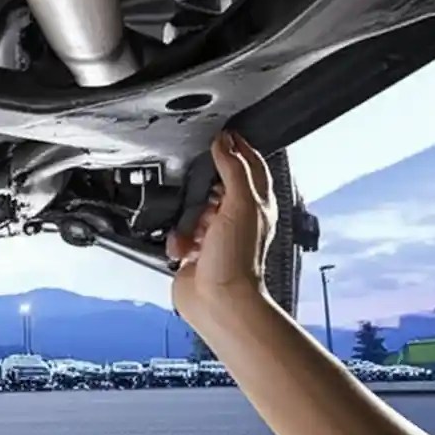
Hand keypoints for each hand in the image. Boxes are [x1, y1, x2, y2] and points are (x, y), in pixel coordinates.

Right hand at [166, 132, 276, 319]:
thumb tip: (225, 143)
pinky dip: (177, 238)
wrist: (217, 300)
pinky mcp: (195, 251)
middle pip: (216, 186)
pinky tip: (184, 248)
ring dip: (187, 219)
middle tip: (198, 190)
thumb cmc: (237, 260)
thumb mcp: (239, 204)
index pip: (251, 165)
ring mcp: (215, 235)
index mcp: (257, 204)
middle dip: (202, 190)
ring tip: (194, 231)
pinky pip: (178, 233)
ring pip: (193, 209)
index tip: (223, 135)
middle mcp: (237, 218)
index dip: (238, 148)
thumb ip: (233, 170)